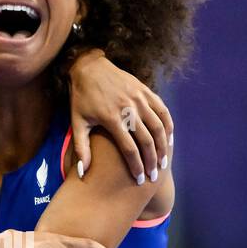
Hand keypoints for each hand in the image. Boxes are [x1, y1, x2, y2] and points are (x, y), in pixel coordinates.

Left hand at [68, 49, 173, 183]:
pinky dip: (168, 125)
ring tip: (163, 162)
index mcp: (112, 118)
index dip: (137, 166)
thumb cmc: (82, 98)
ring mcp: (139, 98)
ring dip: (163, 146)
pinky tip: (169, 139)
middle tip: (154, 176)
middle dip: (152, 161)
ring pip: (159, 127)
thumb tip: (81, 173)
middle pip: (147, 140)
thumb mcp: (77, 123)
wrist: (89, 67)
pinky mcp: (145, 91)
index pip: (130, 149)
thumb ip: (81, 148)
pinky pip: (162, 110)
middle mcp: (129, 108)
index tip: (140, 180)